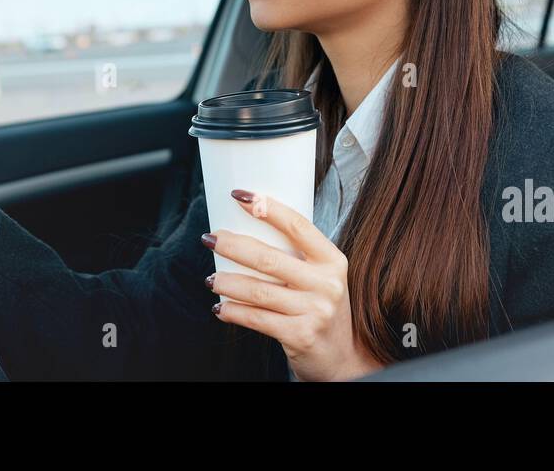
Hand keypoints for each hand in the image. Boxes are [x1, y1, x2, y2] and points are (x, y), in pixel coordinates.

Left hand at [202, 189, 382, 381]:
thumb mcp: (322, 277)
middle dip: (233, 246)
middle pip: (269, 258)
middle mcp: (327, 284)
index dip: (267, 208)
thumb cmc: (323, 308)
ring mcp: (314, 311)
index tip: (240, 196)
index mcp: (332, 260)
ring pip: (258, 290)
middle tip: (210, 238)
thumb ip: (297, 257)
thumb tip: (248, 230)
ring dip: (227, 282)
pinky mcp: (299, 335)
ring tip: (211, 278)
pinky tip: (221, 307)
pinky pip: (257, 318)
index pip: (298, 226)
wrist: (343, 358)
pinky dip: (233, 311)